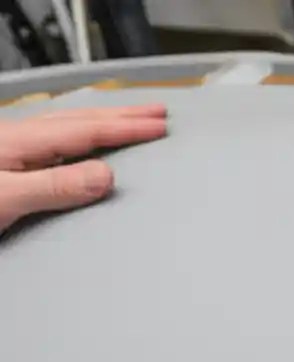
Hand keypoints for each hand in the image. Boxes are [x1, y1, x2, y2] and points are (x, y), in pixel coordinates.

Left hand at [0, 104, 166, 231]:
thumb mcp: (8, 197)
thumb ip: (55, 186)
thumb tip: (106, 176)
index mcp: (20, 141)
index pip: (86, 131)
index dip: (125, 128)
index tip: (158, 127)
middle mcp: (17, 138)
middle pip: (81, 120)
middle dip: (123, 116)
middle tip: (157, 112)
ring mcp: (10, 146)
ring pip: (69, 125)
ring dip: (105, 121)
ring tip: (130, 119)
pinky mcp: (5, 161)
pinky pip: (57, 138)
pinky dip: (84, 133)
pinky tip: (86, 140)